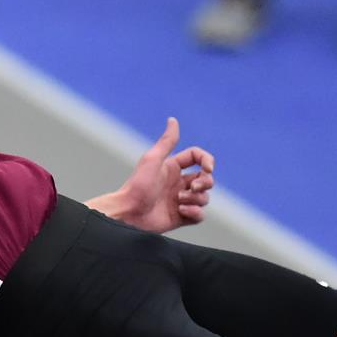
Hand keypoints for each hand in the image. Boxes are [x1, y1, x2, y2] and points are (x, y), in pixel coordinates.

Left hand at [98, 118, 214, 232]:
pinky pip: (200, 214)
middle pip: (207, 178)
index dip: (208, 160)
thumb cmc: (138, 185)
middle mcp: (178, 182)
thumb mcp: (152, 160)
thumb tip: (173, 120)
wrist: (128, 213)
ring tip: (178, 201)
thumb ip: (166, 142)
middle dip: (205, 182)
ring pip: (204, 197)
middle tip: (192, 188)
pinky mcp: (181, 216)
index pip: (198, 158)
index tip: (208, 168)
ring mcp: (180, 200)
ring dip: (196, 198)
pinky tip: (181, 211)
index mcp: (172, 167)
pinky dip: (195, 212)